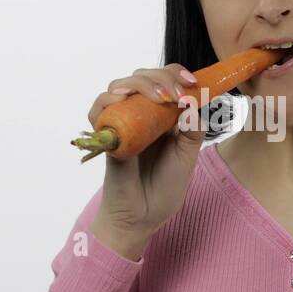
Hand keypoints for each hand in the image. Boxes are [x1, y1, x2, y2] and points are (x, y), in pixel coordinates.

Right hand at [87, 63, 204, 256]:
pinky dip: (108, 99)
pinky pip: (99, 109)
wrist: (143, 217)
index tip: (192, 82)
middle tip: (176, 94)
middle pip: (143, 77)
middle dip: (161, 77)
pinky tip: (123, 98)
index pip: (165, 80)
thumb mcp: (187, 157)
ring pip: (120, 85)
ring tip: (159, 97)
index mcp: (162, 116)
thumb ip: (193, 131)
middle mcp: (141, 115)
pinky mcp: (106, 135)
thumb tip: (193, 103)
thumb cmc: (164, 188)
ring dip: (140, 84)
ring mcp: (122, 123)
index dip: (176, 74)